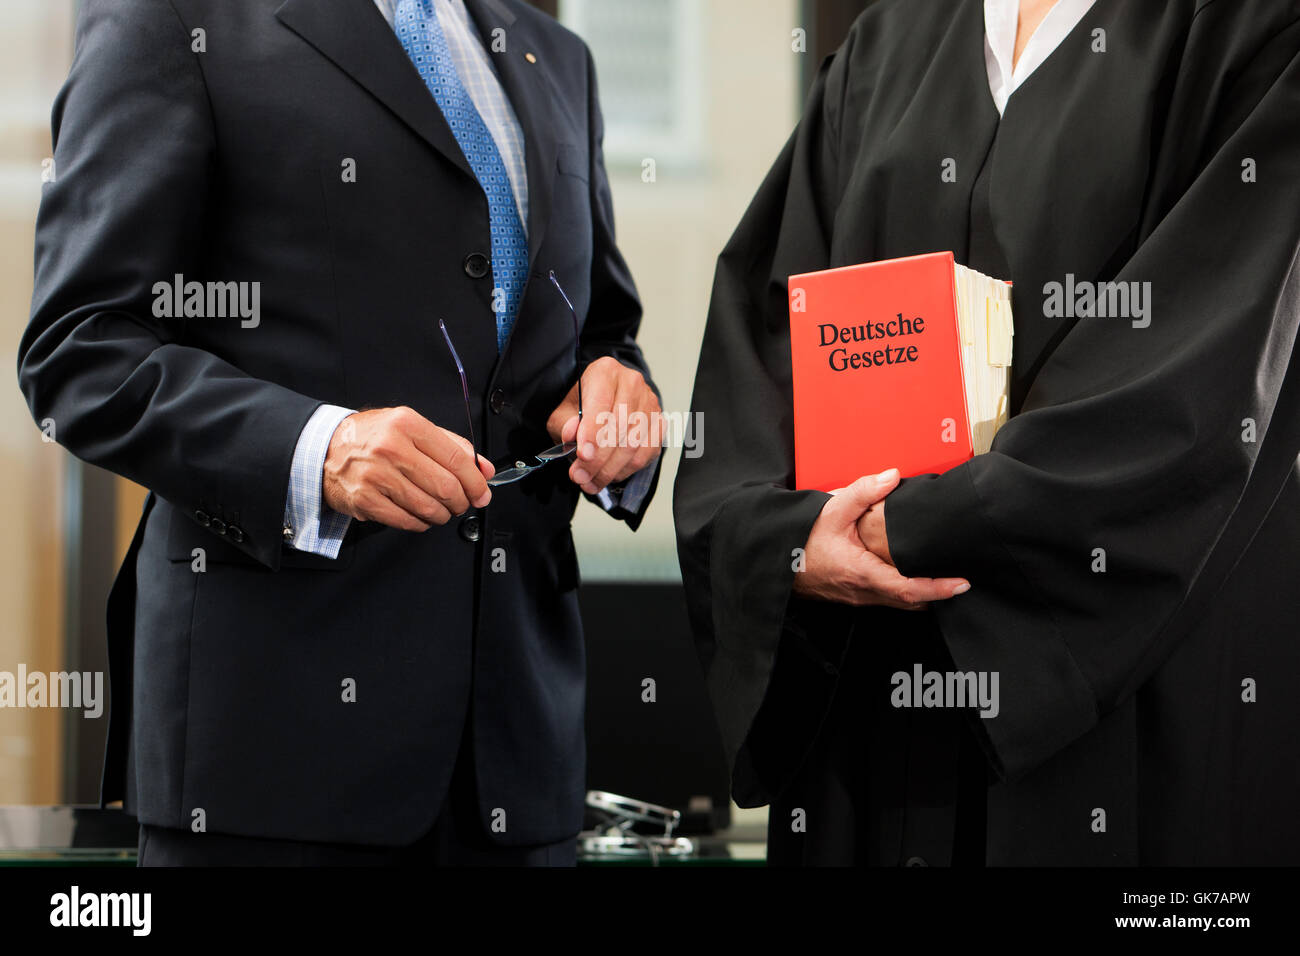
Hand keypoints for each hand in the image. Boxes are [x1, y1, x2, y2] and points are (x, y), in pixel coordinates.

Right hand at [323, 406, 494, 531]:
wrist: (325, 449)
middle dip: (461, 501)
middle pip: (445, 486)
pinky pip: (406, 521)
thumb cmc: (372, 438)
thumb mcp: (411, 428)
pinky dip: (420, 523)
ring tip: (439, 510)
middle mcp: (391, 448)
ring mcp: (376, 475)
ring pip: (428, 507)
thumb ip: (451, 446)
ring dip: (441, 515)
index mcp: (407, 424)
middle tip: (461, 503)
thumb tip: (484, 469)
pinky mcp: (365, 499)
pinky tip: (419, 516)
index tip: (482, 492)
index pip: (456, 458)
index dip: (475, 481)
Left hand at [546, 356, 663, 494]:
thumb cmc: (581, 407)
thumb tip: (572, 434)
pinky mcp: (659, 422)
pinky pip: (647, 452)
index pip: (602, 404)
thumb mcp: (562, 413)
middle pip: (620, 427)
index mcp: (605, 372)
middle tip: (580, 477)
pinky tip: (610, 476)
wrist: (601, 403)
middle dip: (599, 459)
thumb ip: (564, 424)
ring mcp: (650, 402)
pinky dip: (627, 469)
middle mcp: (632, 382)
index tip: (582, 456)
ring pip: (634, 444)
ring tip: (591, 483)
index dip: (592, 433)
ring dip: (611, 469)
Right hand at [792, 469, 970, 609]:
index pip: (909, 589)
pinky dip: (905, 591)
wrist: (775, 558)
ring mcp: (858, 597)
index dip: (939, 589)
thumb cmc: (800, 537)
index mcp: (862, 573)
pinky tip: (911, 574)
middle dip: (939, 594)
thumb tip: (892, 476)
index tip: (962, 584)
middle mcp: (863, 591)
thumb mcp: (832, 508)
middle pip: (910, 602)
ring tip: (944, 577)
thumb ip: (864, 491)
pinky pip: (886, 599)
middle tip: (962, 578)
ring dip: (922, 594)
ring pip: (899, 603)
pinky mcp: (854, 595)